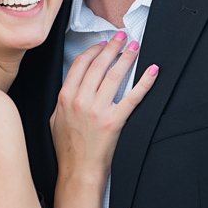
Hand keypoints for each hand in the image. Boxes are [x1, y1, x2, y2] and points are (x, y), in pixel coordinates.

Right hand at [51, 32, 157, 174]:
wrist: (78, 170)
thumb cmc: (68, 149)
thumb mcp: (55, 120)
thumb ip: (63, 101)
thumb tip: (72, 88)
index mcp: (65, 97)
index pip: (80, 64)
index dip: (93, 50)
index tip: (102, 44)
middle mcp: (80, 100)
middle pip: (98, 65)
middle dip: (112, 47)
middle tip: (122, 37)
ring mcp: (97, 110)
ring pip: (115, 75)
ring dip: (127, 57)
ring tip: (135, 48)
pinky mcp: (114, 121)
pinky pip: (133, 97)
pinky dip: (144, 82)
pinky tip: (152, 72)